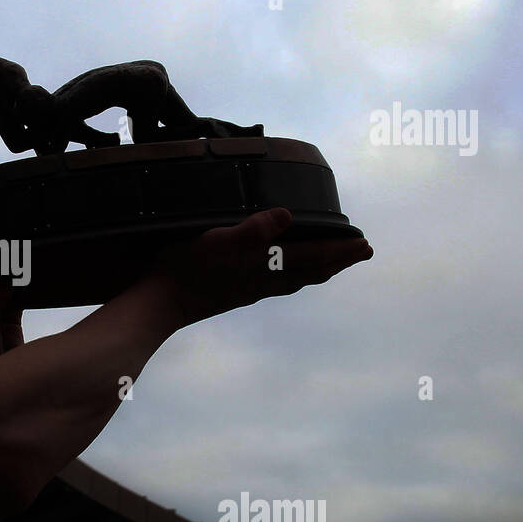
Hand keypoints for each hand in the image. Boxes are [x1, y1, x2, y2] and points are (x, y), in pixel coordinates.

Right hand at [144, 208, 372, 326]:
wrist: (158, 305)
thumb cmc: (183, 269)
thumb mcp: (215, 241)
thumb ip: (251, 230)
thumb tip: (287, 216)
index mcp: (263, 266)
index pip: (313, 257)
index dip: (341, 251)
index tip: (365, 245)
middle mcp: (262, 282)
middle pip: (311, 271)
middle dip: (337, 261)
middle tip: (360, 252)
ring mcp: (249, 290)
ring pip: (294, 280)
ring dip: (317, 269)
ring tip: (331, 263)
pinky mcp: (235, 293)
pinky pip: (277, 284)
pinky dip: (293, 276)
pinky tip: (281, 275)